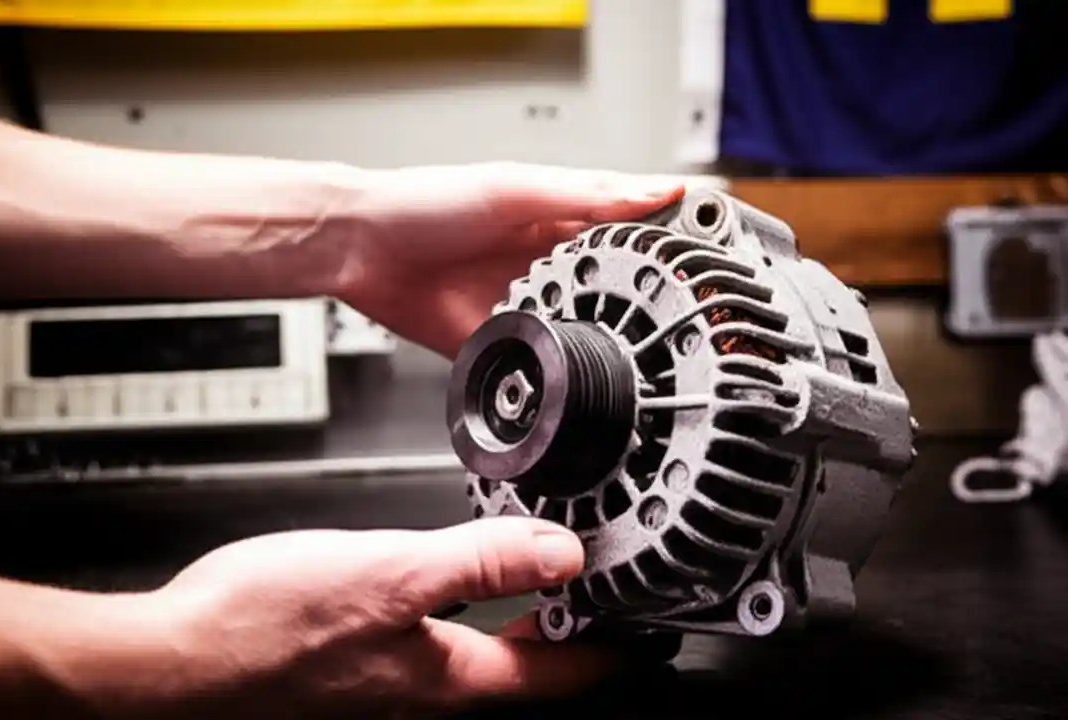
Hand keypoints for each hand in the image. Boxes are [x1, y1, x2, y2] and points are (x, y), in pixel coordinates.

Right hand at [79, 518, 636, 718]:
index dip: (611, 647)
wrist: (176, 659)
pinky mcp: (357, 660)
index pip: (558, 674)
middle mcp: (425, 689)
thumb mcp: (392, 574)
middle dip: (572, 628)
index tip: (647, 627)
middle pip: (525, 667)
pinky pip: (436, 635)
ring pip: (482, 650)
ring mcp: (390, 679)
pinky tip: (453, 576)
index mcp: (449, 679)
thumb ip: (482, 561)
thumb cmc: (266, 628)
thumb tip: (563, 555)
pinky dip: (467, 605)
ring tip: (551, 575)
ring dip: (523, 614)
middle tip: (608, 593)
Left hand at [336, 162, 693, 357]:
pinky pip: (536, 367)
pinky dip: (555, 375)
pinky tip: (576, 379)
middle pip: (614, 288)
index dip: (668, 246)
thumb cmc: (424, 204)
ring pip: (582, 332)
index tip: (707, 261)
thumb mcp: (514, 190)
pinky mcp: (497, 344)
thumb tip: (658, 192)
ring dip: (604, 344)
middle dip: (647, 303)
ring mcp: (525, 305)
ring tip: (637, 354)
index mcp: (559, 220)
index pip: (630, 231)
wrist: (360, 250)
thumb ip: (586, 196)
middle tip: (683, 318)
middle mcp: (547, 264)